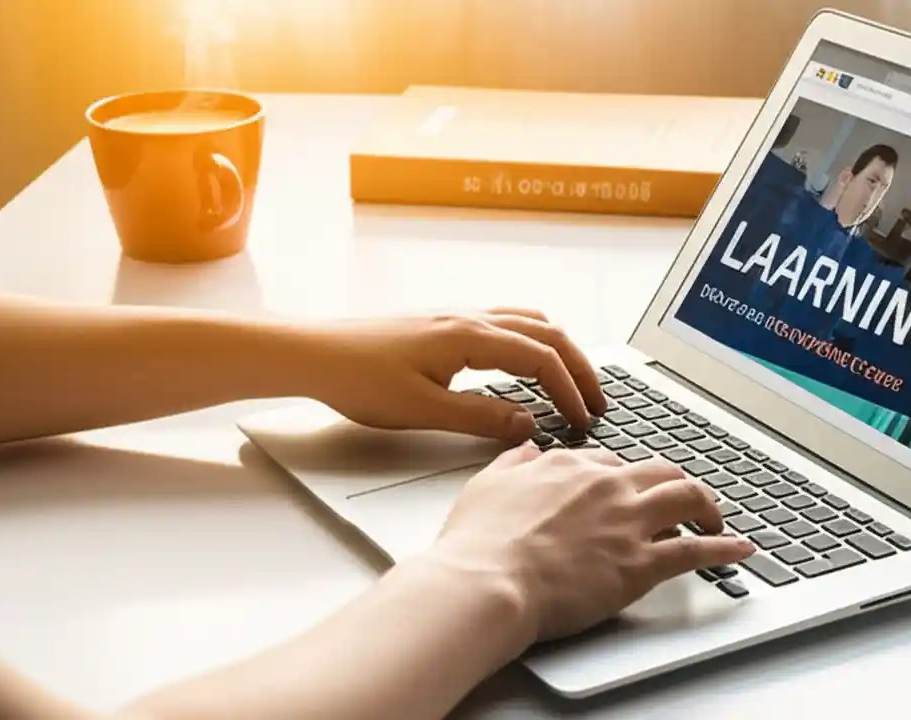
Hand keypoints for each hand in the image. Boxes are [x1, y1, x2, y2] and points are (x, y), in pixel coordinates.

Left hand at [304, 308, 606, 440]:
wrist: (313, 353)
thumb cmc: (359, 379)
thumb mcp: (424, 410)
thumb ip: (481, 418)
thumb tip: (527, 424)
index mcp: (470, 336)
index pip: (541, 358)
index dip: (570, 391)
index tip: (583, 421)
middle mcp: (470, 318)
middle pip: (546, 333)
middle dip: (578, 367)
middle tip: (597, 401)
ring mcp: (457, 317)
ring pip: (528, 322)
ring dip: (558, 350)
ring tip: (572, 381)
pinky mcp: (443, 324)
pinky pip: (505, 323)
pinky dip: (532, 341)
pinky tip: (524, 364)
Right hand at [428, 444, 755, 642]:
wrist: (488, 581)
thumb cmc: (480, 542)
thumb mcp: (488, 484)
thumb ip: (513, 462)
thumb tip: (527, 447)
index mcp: (570, 467)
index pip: (610, 461)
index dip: (623, 477)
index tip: (626, 490)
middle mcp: (606, 486)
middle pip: (659, 471)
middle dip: (675, 482)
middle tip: (681, 499)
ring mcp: (628, 522)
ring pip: (687, 496)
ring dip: (707, 505)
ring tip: (715, 518)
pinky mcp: (641, 563)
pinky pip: (696, 549)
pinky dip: (724, 548)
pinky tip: (739, 549)